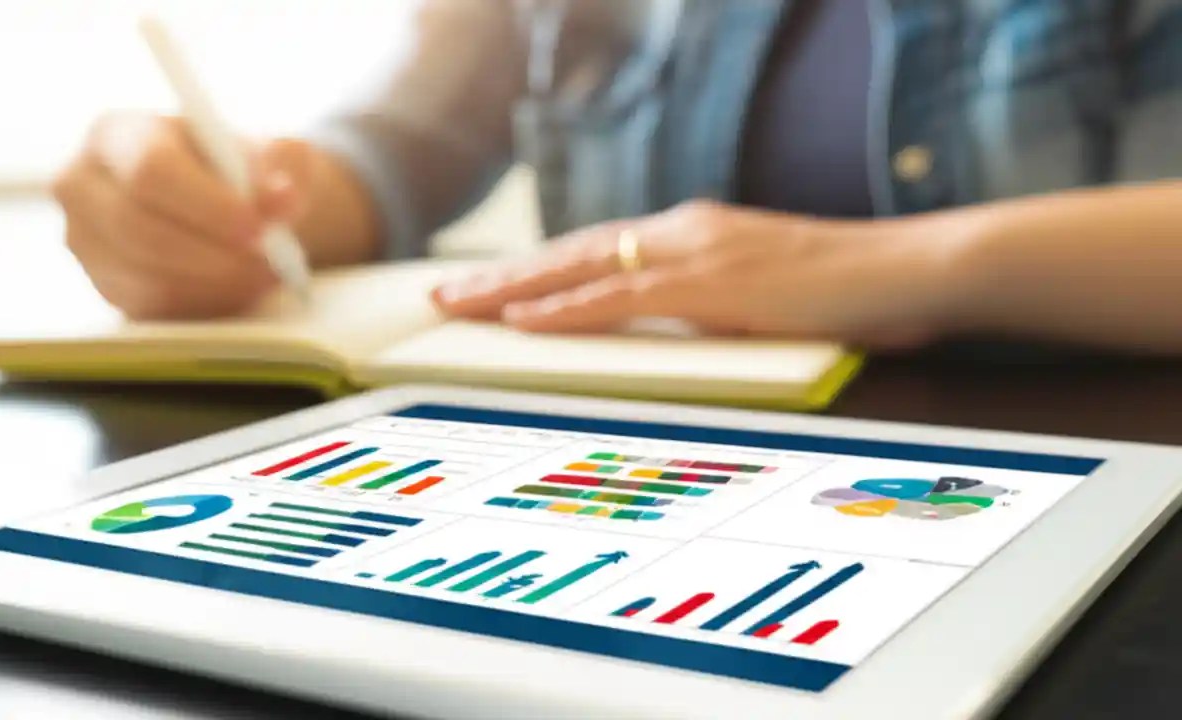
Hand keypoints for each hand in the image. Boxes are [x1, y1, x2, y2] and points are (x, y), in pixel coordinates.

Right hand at [52, 112, 322, 318]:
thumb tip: (281, 199)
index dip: (207, 206)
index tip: (259, 229)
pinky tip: (242, 288)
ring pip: (145, 276)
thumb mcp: (268, 151)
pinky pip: (153, 307)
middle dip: (213, 255)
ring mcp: (85, 242)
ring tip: (267, 275)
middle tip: (270, 263)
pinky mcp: (105, 286)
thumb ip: (279, 167)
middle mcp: (83, 185)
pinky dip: (206, 303)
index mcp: (117, 133)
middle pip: (138, 229)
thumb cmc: (241, 167)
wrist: (227, 199)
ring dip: (216, 284)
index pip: (150, 170)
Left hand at [433, 200, 973, 347]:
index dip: (539, 269)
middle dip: (504, 275)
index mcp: (696, 233)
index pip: (598, 249)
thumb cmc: (850, 289)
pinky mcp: (714, 282)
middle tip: (444, 296)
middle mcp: (685, 231)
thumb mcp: (766, 292)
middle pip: (573, 252)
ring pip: (582, 267)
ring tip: (457, 306)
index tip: (490, 286)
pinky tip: (523, 319)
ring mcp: (697, 251)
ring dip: (514, 288)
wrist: (914, 269)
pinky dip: (566, 308)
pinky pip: (621, 297)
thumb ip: (714, 299)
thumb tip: (675, 323)